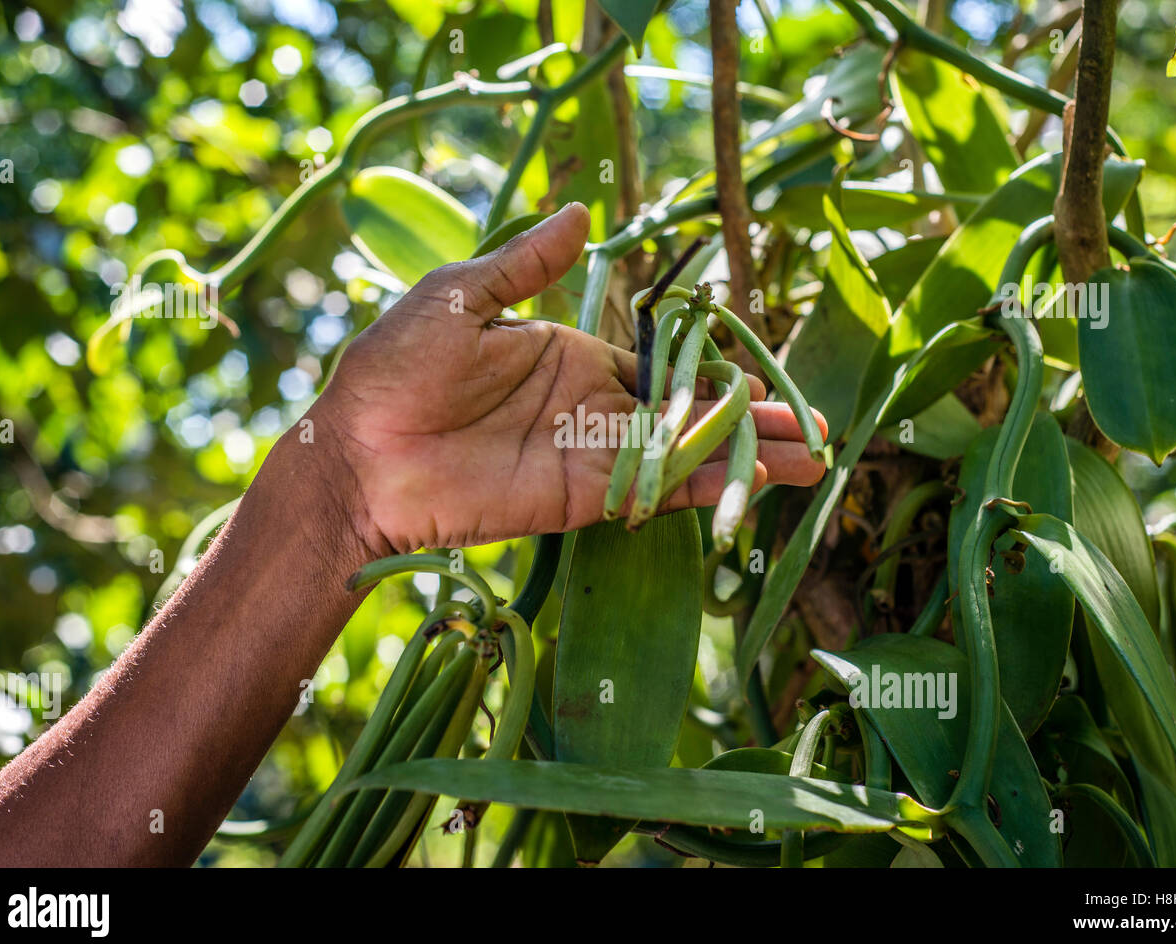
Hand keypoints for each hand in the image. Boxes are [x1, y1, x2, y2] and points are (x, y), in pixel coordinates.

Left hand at [317, 202, 827, 555]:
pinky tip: (760, 482)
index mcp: (572, 356)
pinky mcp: (578, 497)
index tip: (766, 370)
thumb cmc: (395, 366)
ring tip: (817, 459)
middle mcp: (592, 407)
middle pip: (688, 412)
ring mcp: (589, 455)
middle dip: (751, 419)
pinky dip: (705, 485)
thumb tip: (582, 213)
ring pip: (683, 453)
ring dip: (747, 457)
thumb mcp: (462, 298)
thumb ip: (528, 266)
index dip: (715, 368)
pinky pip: (652, 488)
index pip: (662, 363)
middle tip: (817, 424)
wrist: (358, 450)